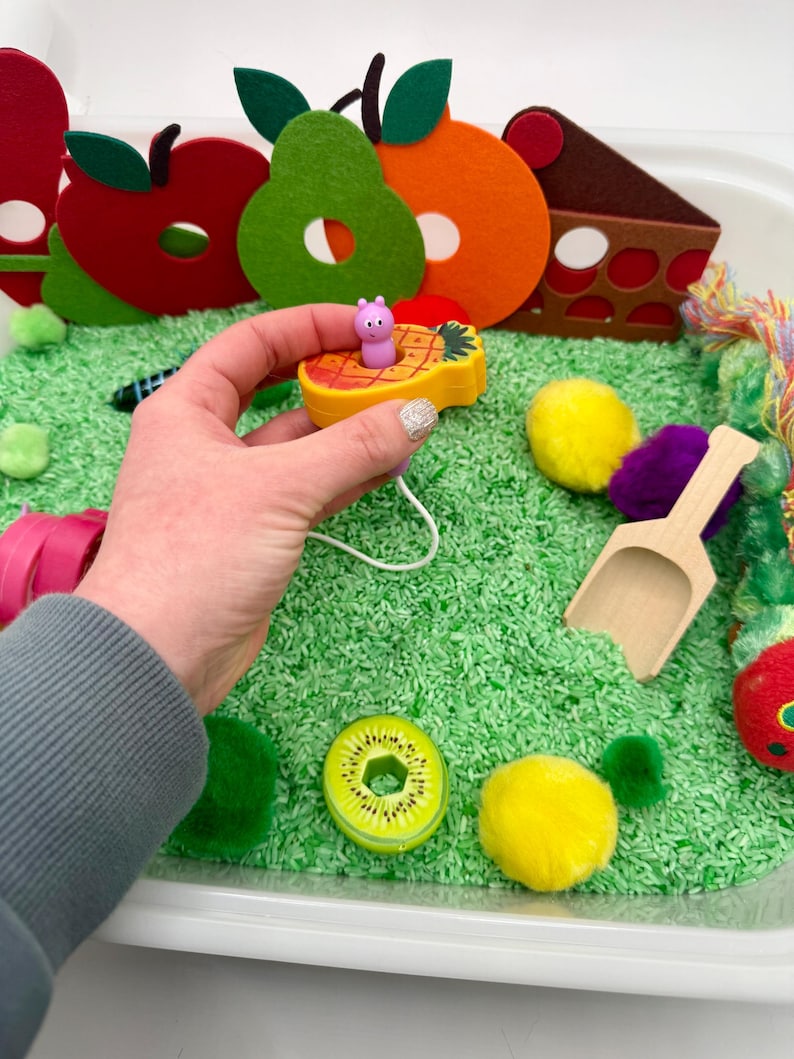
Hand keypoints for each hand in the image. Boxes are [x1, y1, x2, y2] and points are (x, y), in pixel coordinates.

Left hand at [75, 303, 436, 713]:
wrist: (159, 655)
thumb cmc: (199, 553)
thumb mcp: (279, 488)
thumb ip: (352, 447)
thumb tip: (418, 412)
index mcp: (187, 409)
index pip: (252, 344)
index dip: (310, 326)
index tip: (369, 324)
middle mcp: (204, 442)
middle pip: (276, 391)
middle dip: (333, 378)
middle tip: (391, 370)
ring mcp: (230, 490)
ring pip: (297, 445)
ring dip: (347, 432)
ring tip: (405, 419)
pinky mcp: (252, 533)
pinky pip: (306, 489)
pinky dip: (345, 477)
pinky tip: (387, 467)